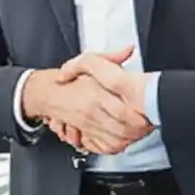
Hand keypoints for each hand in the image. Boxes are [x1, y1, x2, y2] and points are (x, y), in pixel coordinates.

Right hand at [24, 59, 148, 153]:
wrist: (46, 94)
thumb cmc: (69, 80)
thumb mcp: (90, 62)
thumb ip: (112, 57)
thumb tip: (129, 49)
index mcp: (95, 93)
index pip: (123, 110)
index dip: (139, 115)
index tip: (149, 112)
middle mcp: (91, 111)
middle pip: (122, 128)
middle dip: (139, 129)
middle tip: (148, 124)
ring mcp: (87, 125)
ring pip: (115, 140)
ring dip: (130, 138)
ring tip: (140, 131)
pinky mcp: (84, 135)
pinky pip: (104, 146)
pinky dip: (116, 145)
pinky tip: (125, 139)